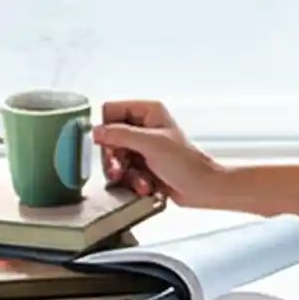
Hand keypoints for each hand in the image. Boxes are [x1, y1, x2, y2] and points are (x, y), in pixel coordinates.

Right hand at [91, 100, 222, 206]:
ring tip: (138, 181)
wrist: (203, 189)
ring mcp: (142, 147)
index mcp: (148, 112)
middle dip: (113, 157)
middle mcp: (143, 126)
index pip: (111, 111)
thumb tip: (96, 131)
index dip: (105, 128)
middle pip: (109, 138)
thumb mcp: (151, 144)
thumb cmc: (186, 163)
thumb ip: (121, 135)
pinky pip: (123, 171)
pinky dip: (132, 181)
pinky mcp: (142, 165)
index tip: (105, 146)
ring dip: (124, 173)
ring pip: (114, 157)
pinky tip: (145, 186)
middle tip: (118, 170)